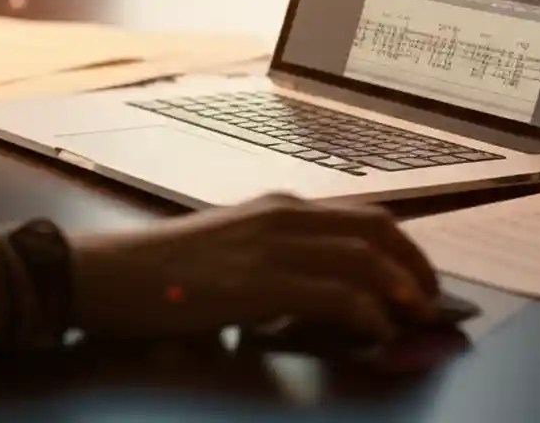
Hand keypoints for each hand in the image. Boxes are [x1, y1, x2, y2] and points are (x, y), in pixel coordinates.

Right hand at [71, 193, 438, 342]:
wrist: (109, 273)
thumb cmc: (162, 270)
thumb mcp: (231, 252)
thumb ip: (277, 263)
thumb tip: (325, 298)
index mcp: (278, 208)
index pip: (363, 216)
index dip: (402, 248)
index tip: (418, 279)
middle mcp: (283, 215)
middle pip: (377, 228)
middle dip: (414, 265)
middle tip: (429, 302)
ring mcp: (273, 245)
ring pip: (365, 257)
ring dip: (401, 289)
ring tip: (414, 318)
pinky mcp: (261, 281)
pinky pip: (337, 293)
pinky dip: (369, 313)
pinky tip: (375, 332)